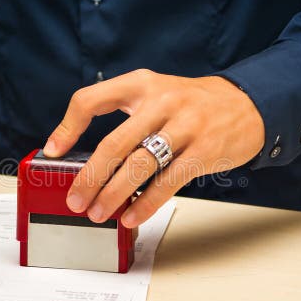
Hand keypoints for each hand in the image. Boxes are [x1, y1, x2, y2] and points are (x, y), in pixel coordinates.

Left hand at [43, 69, 264, 226]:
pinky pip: (168, 182)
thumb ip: (126, 118)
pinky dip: (146, 203)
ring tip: (98, 213)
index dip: (67, 127)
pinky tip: (131, 216)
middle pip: (114, 143)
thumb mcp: (157, 94)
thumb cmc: (192, 105)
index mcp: (141, 84)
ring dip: (113, 195)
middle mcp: (161, 101)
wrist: (247, 104)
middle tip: (74, 200)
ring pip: (139, 166)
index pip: (91, 99)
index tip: (53, 152)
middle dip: (89, 177)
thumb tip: (91, 163)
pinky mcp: (204, 150)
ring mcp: (185, 126)